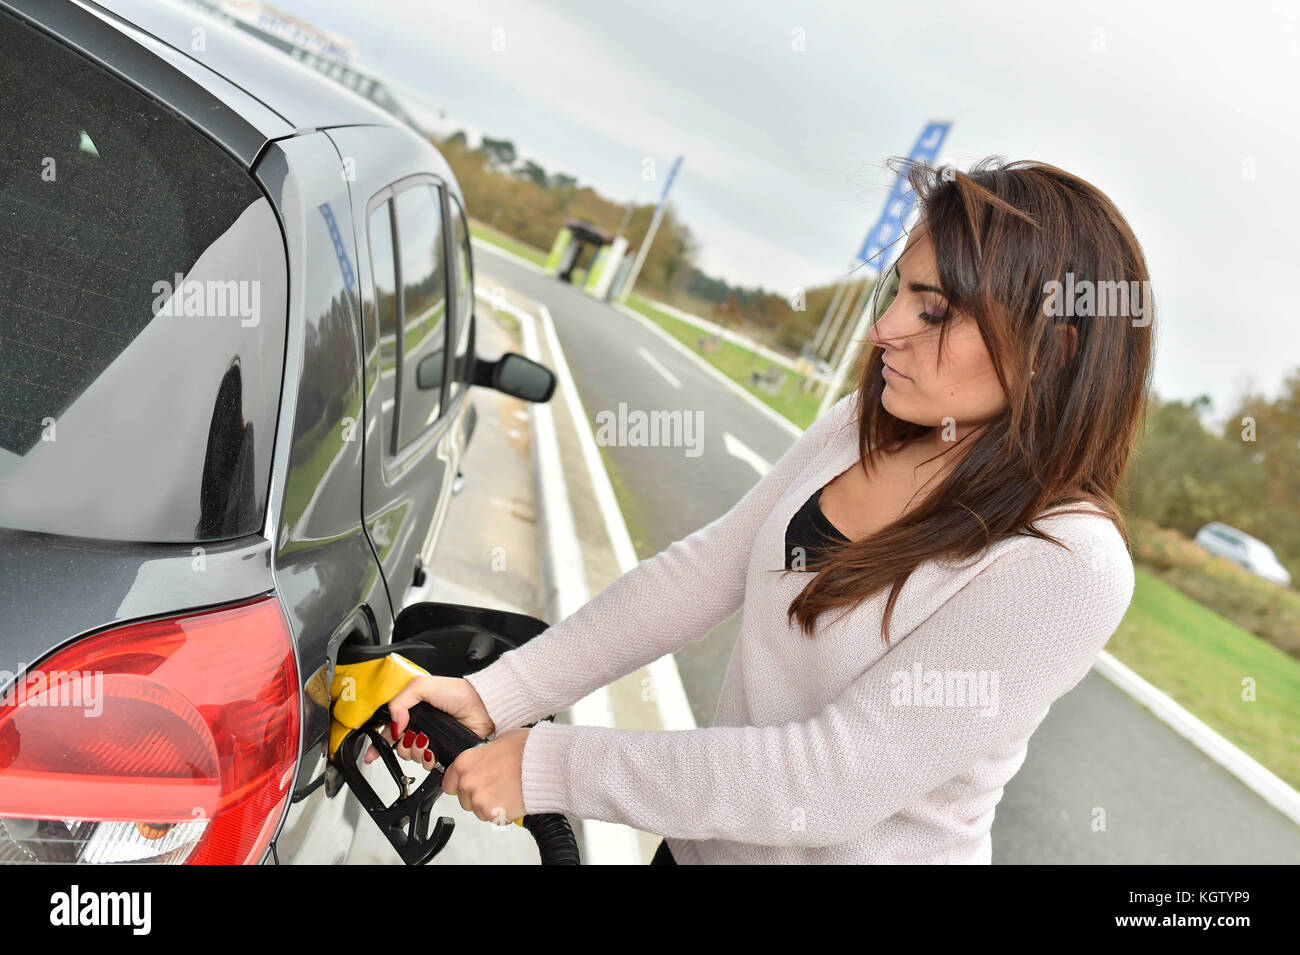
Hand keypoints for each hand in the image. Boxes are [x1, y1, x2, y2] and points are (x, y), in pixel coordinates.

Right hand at [363, 675, 494, 763]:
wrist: (484, 708)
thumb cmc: (460, 694)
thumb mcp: (423, 685)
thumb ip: (401, 700)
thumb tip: (393, 723)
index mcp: (413, 709)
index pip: (389, 727)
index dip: (379, 740)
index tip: (372, 753)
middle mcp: (420, 725)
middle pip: (397, 744)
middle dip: (402, 743)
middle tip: (414, 735)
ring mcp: (430, 740)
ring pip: (409, 755)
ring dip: (415, 750)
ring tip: (427, 740)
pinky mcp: (441, 752)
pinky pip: (425, 763)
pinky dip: (427, 759)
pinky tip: (432, 751)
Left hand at [441, 727, 529, 824]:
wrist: (546, 764)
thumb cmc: (529, 749)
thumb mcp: (501, 740)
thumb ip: (486, 752)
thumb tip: (487, 756)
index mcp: (466, 762)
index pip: (449, 782)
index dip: (462, 784)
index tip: (473, 784)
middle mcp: (468, 781)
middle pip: (465, 799)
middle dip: (479, 796)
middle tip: (497, 787)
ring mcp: (479, 799)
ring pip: (479, 811)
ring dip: (491, 806)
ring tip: (508, 792)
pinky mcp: (493, 813)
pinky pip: (494, 819)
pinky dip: (504, 814)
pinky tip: (514, 800)